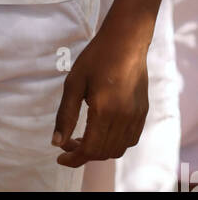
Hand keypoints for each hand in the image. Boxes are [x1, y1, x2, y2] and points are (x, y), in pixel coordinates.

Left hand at [52, 20, 150, 166]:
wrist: (125, 42)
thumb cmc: (96, 58)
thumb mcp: (74, 83)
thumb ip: (65, 114)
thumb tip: (56, 142)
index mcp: (104, 110)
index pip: (89, 148)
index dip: (74, 158)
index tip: (60, 157)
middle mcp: (123, 117)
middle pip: (103, 152)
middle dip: (83, 153)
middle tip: (67, 143)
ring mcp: (136, 117)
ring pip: (117, 149)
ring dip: (98, 151)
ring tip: (82, 138)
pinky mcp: (143, 114)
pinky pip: (129, 140)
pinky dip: (114, 144)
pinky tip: (102, 132)